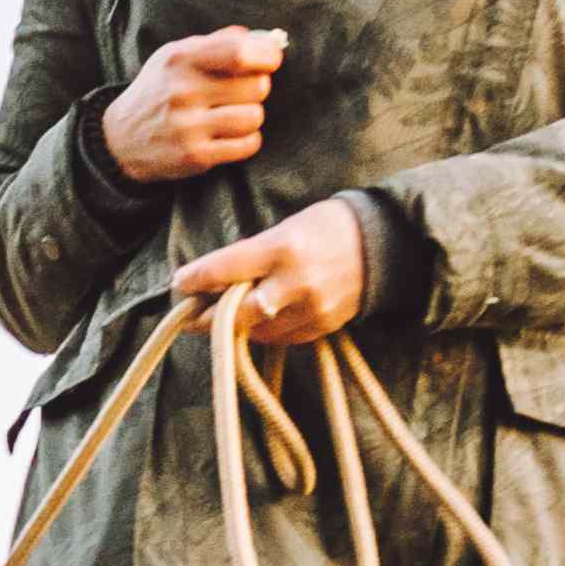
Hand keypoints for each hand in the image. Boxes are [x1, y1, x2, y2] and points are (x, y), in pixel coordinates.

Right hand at [100, 26, 285, 183]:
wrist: (120, 140)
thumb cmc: (158, 91)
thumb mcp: (175, 55)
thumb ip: (217, 42)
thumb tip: (263, 39)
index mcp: (182, 59)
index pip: (241, 53)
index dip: (267, 56)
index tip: (269, 61)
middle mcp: (184, 92)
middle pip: (256, 86)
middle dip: (257, 88)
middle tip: (242, 93)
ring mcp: (188, 127)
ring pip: (254, 117)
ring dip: (251, 116)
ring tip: (235, 115)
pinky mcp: (195, 157)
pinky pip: (247, 145)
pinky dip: (248, 140)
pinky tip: (232, 135)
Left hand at [174, 198, 365, 347]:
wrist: (385, 243)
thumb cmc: (328, 227)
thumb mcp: (287, 228)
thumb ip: (253, 256)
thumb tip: (216, 281)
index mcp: (283, 248)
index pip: (227, 268)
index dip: (197, 279)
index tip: (179, 284)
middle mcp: (295, 281)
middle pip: (237, 314)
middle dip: (208, 319)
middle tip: (190, 317)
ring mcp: (311, 309)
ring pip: (257, 331)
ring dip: (234, 328)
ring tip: (220, 319)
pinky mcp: (322, 328)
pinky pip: (281, 338)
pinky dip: (263, 332)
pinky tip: (256, 322)